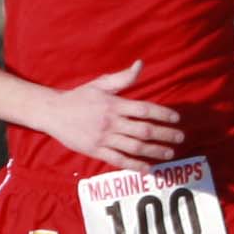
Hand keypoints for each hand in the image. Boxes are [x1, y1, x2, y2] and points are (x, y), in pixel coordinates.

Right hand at [53, 64, 187, 167]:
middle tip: (180, 137)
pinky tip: (148, 168)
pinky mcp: (96, 151)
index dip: (163, 114)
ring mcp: (103, 138)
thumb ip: (123, 78)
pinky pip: (118, 160)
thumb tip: (141, 64)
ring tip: (170, 153)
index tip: (177, 118)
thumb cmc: (79, 97)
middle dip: (165, 135)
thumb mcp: (100, 84)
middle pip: (143, 130)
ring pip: (134, 147)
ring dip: (155, 151)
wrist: (53, 112)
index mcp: (114, 104)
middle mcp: (111, 122)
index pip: (145, 109)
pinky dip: (134, 165)